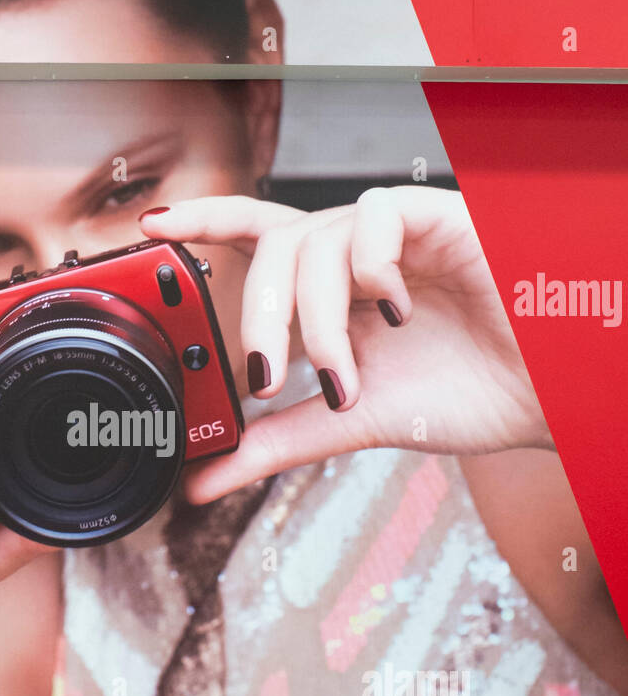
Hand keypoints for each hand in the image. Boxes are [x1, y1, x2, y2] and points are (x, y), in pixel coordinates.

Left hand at [140, 187, 553, 502]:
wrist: (543, 398)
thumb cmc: (463, 394)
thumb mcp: (350, 421)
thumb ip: (275, 442)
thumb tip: (197, 479)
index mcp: (333, 289)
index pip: (258, 238)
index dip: (205, 222)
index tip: (151, 228)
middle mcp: (357, 256)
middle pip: (274, 249)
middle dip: (258, 318)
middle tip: (266, 379)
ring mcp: (396, 237)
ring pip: (315, 241)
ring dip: (314, 318)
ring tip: (344, 373)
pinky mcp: (439, 220)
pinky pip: (374, 217)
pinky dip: (369, 272)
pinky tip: (394, 312)